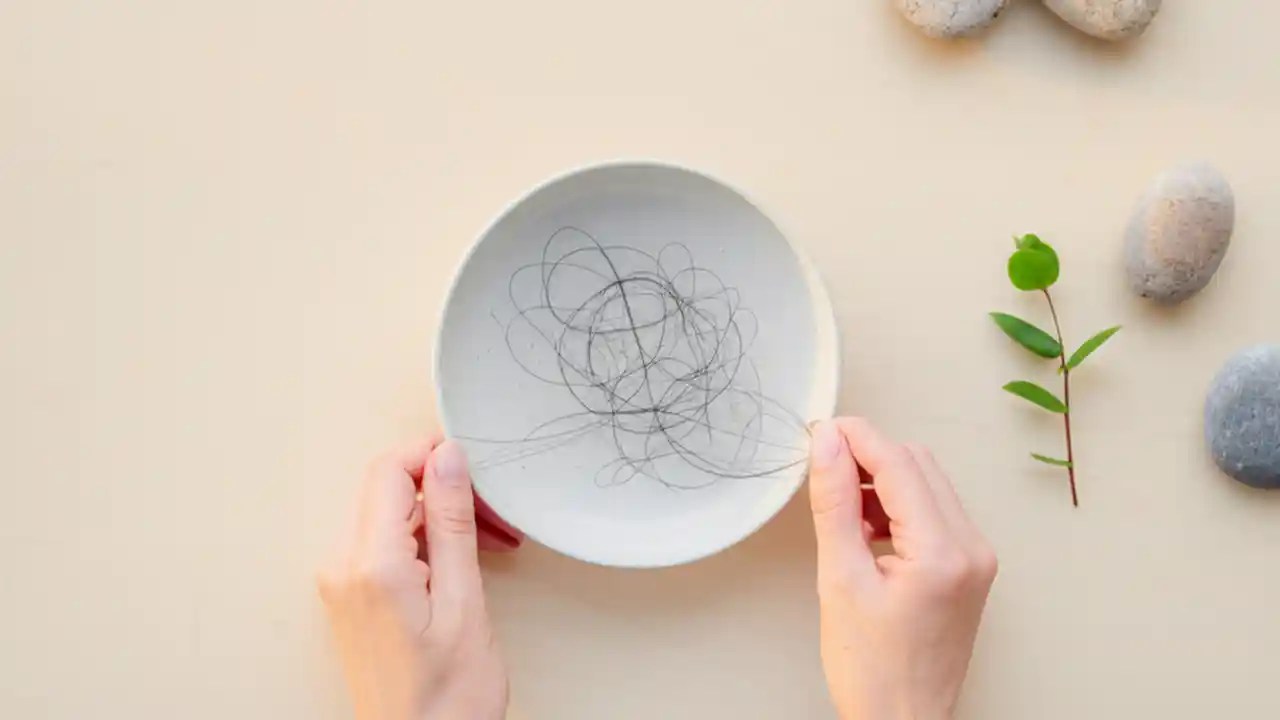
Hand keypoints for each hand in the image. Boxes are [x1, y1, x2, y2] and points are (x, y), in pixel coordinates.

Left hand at [317, 436, 521, 719]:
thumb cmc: (447, 700)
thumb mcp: (465, 603)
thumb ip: (452, 523)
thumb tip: (448, 459)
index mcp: (371, 566)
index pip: (389, 471)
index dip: (432, 453)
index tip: (472, 460)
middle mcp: (343, 569)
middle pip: (388, 490)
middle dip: (444, 488)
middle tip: (494, 516)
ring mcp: (342, 585)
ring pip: (389, 516)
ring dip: (439, 517)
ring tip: (488, 544)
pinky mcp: (351, 599)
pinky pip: (384, 546)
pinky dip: (425, 542)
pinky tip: (461, 562)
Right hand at [808, 418, 996, 719]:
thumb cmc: (872, 671)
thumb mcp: (840, 580)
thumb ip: (835, 504)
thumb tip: (827, 445)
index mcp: (943, 552)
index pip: (899, 464)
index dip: (855, 438)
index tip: (819, 431)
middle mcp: (972, 548)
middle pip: (918, 465)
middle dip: (868, 456)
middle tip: (822, 466)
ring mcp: (976, 558)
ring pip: (928, 483)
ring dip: (883, 480)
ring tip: (841, 507)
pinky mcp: (969, 567)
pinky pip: (934, 512)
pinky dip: (899, 505)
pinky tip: (866, 527)